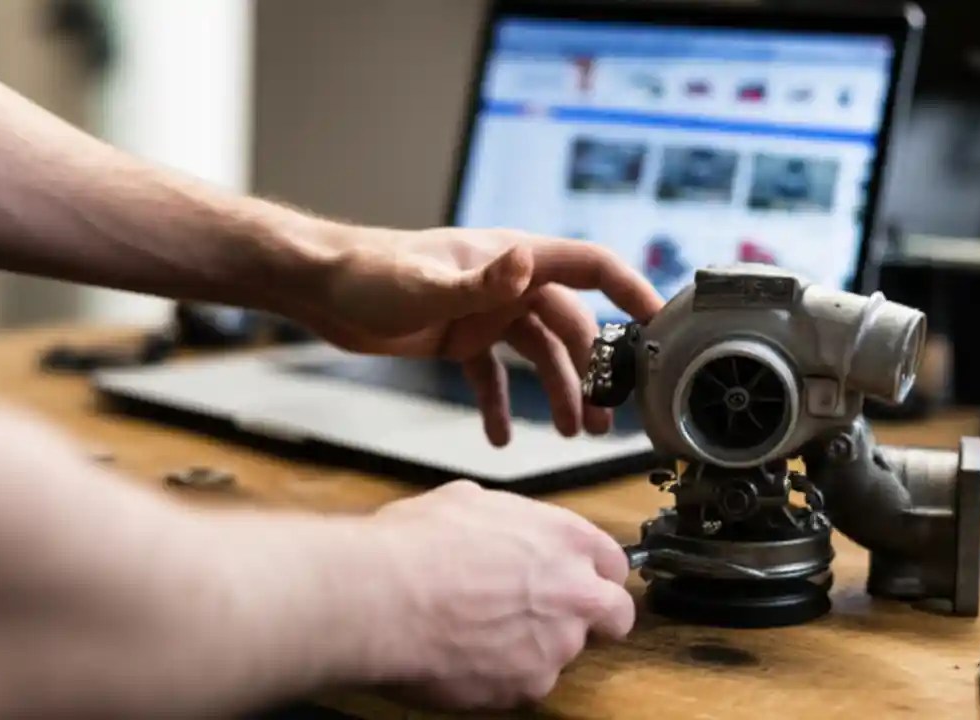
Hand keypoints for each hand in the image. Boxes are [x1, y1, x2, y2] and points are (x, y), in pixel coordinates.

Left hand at [283, 225, 663, 444]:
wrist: (318, 288)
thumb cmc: (368, 274)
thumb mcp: (426, 283)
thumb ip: (481, 281)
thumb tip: (526, 262)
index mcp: (513, 260)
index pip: (590, 266)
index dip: (631, 290)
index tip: (661, 322)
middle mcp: (508, 285)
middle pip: (572, 327)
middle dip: (594, 371)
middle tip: (608, 416)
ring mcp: (485, 313)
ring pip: (540, 357)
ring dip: (559, 393)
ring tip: (573, 434)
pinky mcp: (460, 340)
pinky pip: (494, 377)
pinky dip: (501, 406)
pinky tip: (501, 437)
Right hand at [360, 481, 633, 709]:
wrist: (383, 597)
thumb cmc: (416, 545)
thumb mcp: (469, 503)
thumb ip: (509, 523)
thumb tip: (501, 530)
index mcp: (566, 538)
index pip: (613, 563)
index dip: (593, 574)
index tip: (577, 582)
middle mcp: (575, 591)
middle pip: (615, 615)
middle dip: (595, 619)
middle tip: (552, 620)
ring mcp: (556, 644)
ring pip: (563, 653)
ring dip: (535, 648)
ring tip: (482, 635)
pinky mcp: (528, 686)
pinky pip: (526, 685)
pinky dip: (503, 677)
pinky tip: (466, 658)